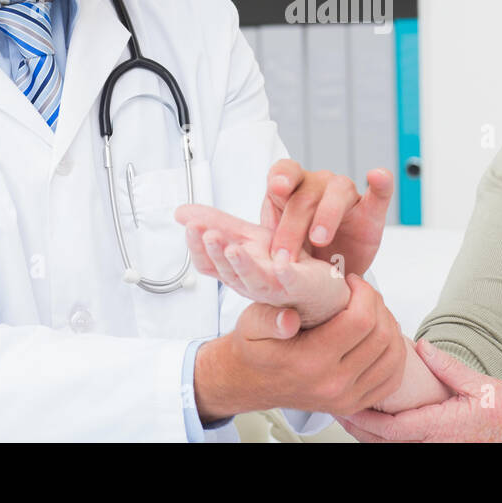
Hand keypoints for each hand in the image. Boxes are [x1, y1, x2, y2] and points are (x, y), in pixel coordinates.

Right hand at [176, 204, 350, 326]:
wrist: (322, 290)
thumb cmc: (282, 264)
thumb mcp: (247, 238)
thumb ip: (217, 225)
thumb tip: (179, 212)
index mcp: (236, 271)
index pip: (210, 262)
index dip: (198, 246)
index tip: (190, 225)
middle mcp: (251, 283)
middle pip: (228, 270)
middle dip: (215, 252)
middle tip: (204, 233)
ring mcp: (276, 288)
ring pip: (254, 278)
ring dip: (242, 264)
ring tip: (232, 247)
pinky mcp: (301, 286)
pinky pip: (291, 282)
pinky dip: (284, 274)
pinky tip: (280, 264)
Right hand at [193, 274, 405, 420]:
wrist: (250, 382)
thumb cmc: (254, 348)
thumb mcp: (251, 324)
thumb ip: (269, 319)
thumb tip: (289, 319)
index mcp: (309, 362)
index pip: (360, 321)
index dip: (364, 293)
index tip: (351, 281)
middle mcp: (333, 384)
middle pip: (381, 336)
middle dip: (377, 303)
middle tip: (361, 292)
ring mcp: (347, 398)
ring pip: (393, 355)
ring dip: (388, 324)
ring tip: (370, 310)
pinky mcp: (355, 404)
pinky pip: (392, 377)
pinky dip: (394, 352)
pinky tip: (379, 335)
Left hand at [260, 159, 393, 276]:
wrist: (327, 279)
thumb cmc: (298, 254)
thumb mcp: (273, 247)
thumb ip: (254, 235)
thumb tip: (216, 230)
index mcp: (292, 188)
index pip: (285, 171)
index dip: (281, 177)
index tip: (276, 189)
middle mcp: (318, 185)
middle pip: (305, 195)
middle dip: (293, 226)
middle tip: (284, 256)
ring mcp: (346, 196)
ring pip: (338, 191)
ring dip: (327, 215)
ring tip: (318, 239)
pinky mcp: (371, 211)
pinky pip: (380, 192)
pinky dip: (380, 182)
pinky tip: (376, 175)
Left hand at [336, 339, 501, 441]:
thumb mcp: (478, 383)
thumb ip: (447, 366)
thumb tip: (421, 347)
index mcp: (439, 428)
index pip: (391, 429)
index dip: (364, 419)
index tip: (346, 405)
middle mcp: (432, 444)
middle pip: (382, 443)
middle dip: (357, 426)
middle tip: (336, 406)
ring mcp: (434, 448)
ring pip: (389, 447)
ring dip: (366, 433)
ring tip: (348, 411)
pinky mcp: (436, 446)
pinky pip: (402, 445)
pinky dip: (382, 436)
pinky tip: (373, 422)